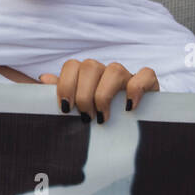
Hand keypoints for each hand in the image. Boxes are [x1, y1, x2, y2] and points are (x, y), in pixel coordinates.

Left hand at [39, 59, 158, 121]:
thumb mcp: (80, 109)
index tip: (65, 108)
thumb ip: (63, 94)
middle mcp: (106, 71)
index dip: (65, 84)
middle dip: (83, 94)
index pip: (72, 65)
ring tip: (102, 117)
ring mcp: (128, 75)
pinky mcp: (149, 83)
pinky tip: (129, 107)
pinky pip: (145, 74)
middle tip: (85, 117)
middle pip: (90, 66)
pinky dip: (136, 89)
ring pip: (114, 69)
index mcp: (87, 75)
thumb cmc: (100, 118)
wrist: (133, 129)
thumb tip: (44, 78)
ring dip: (104, 95)